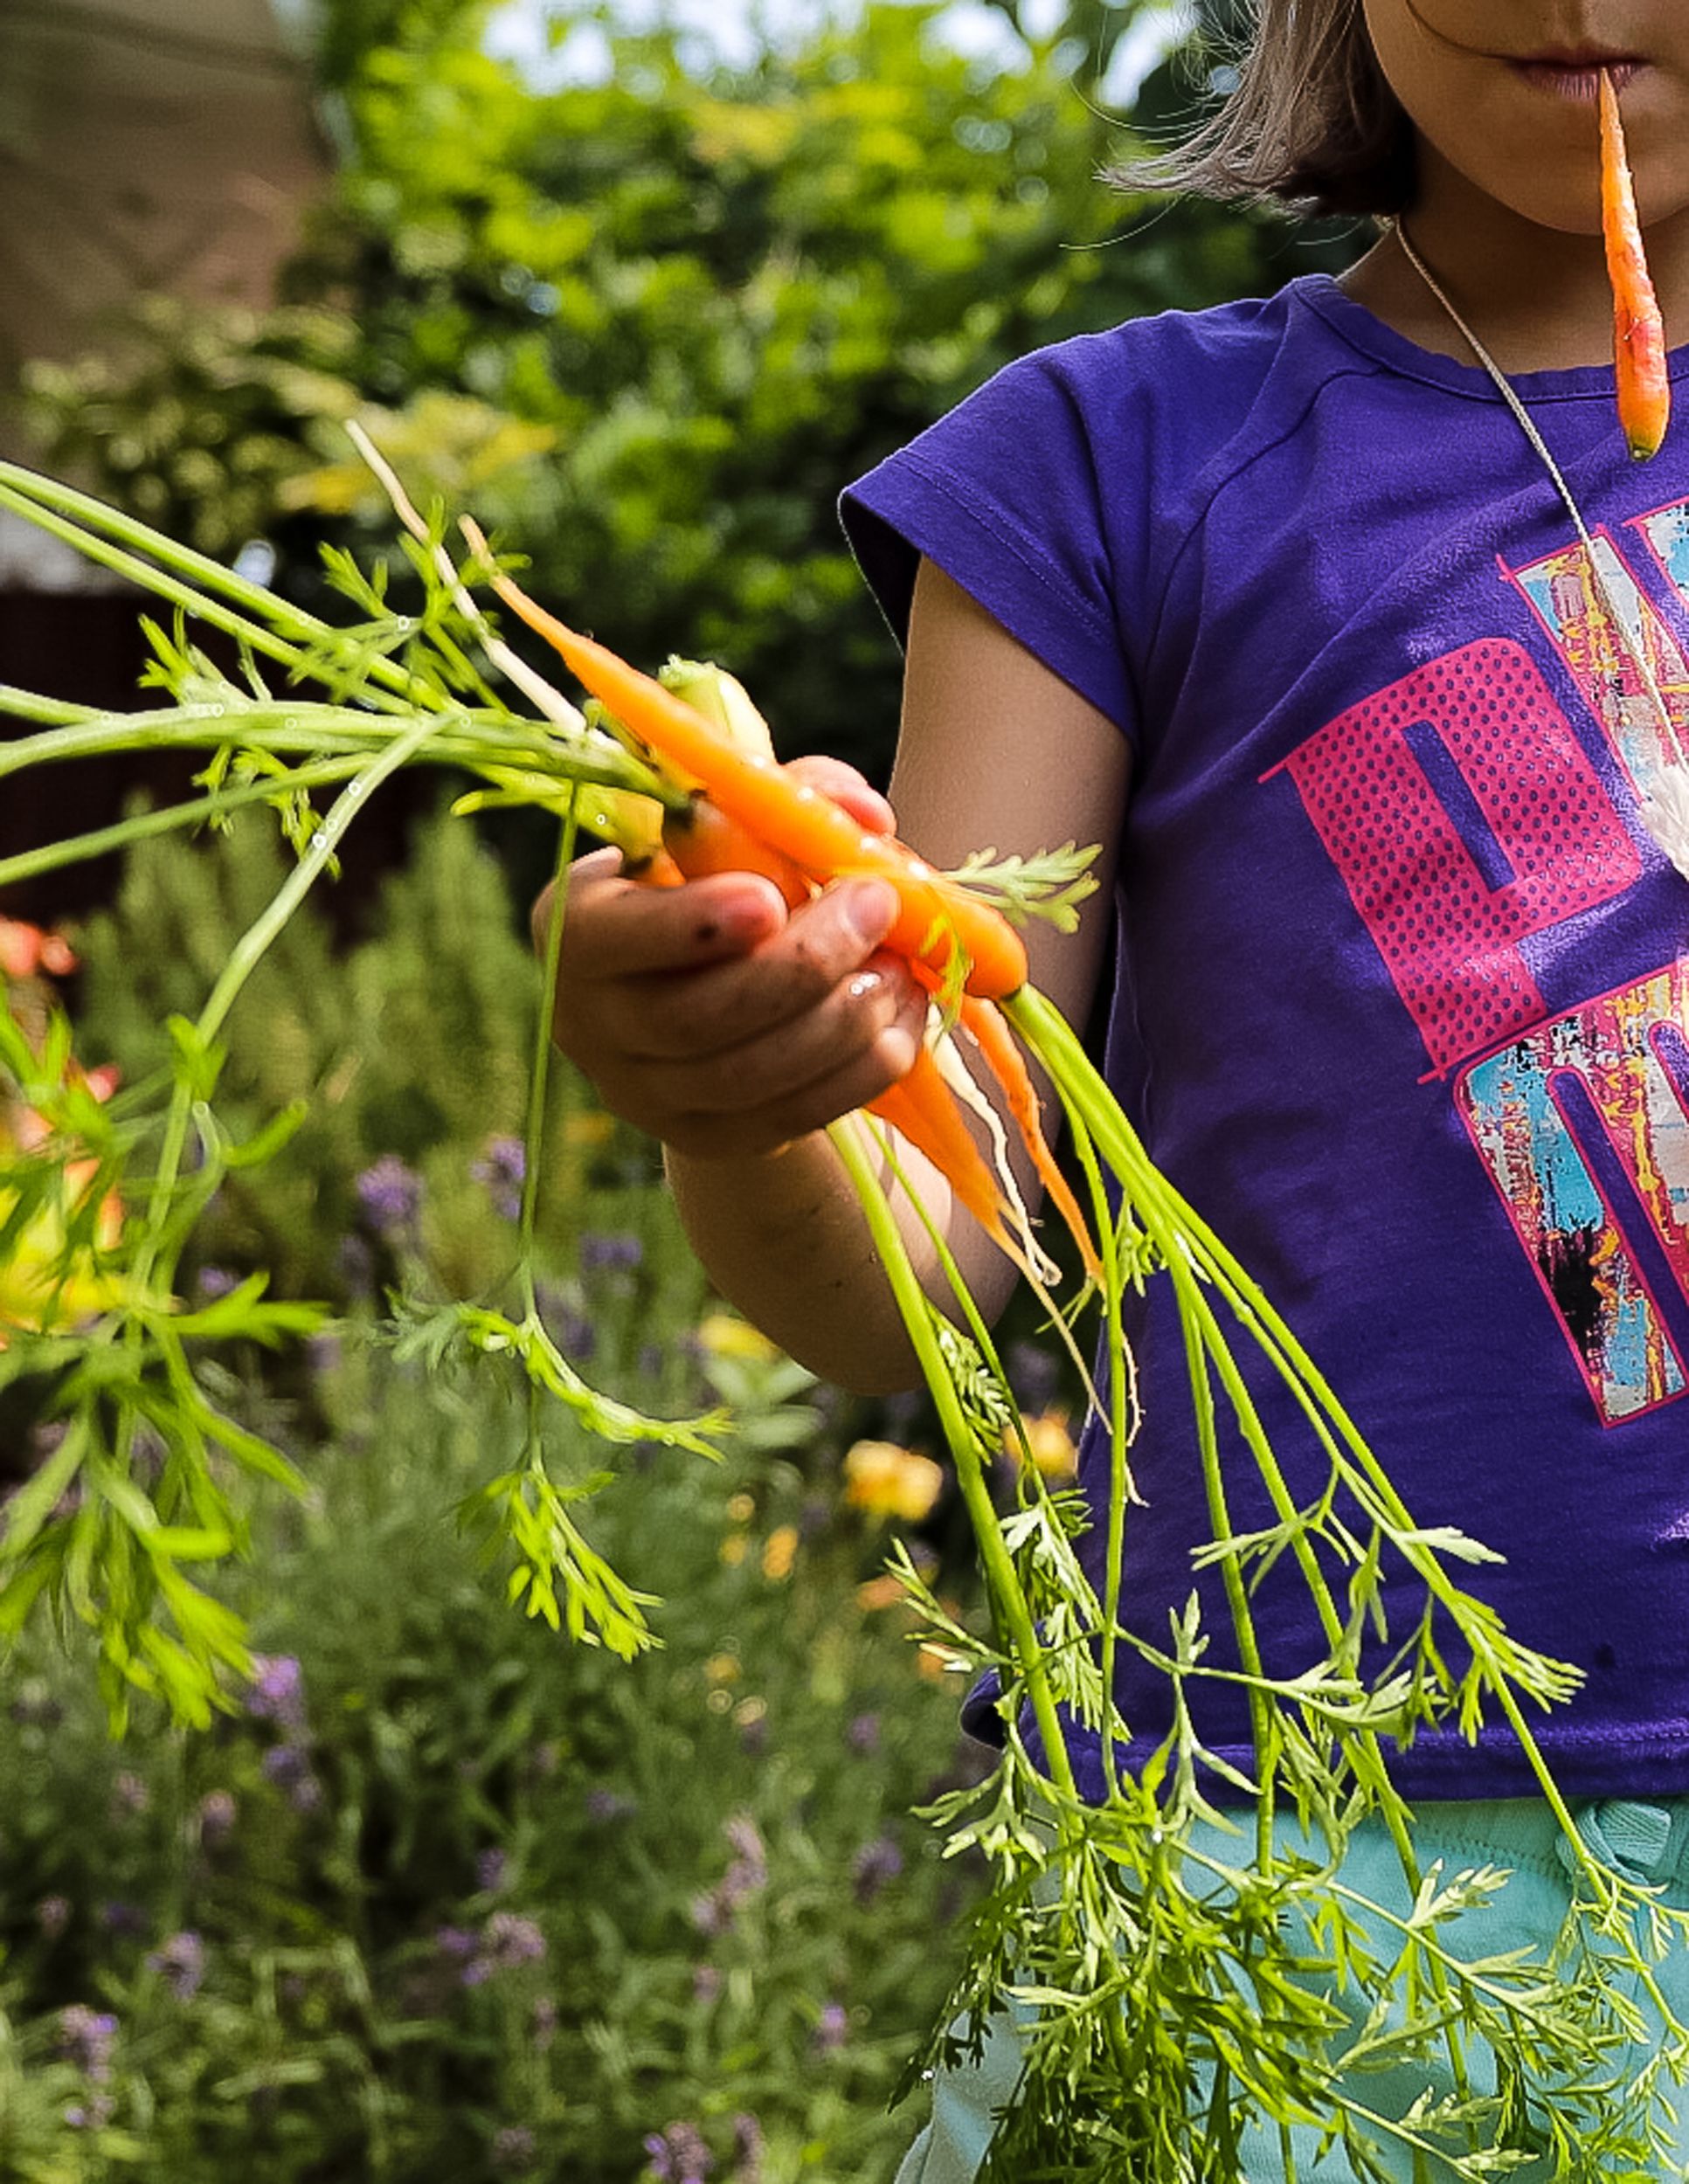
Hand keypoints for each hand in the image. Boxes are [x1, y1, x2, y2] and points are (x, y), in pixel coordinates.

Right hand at [534, 759, 928, 1159]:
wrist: (700, 986)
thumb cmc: (715, 879)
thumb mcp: (735, 825)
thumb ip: (794, 795)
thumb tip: (868, 818)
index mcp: (576, 930)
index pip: (615, 941)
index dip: (692, 926)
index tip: (770, 895)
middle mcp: (592, 1025)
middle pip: (695, 1018)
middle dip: (802, 964)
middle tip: (874, 908)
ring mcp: (647, 1095)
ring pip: (750, 1077)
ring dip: (844, 1019)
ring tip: (900, 965)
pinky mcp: (710, 1137)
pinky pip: (792, 1117)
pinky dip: (861, 1069)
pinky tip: (904, 1015)